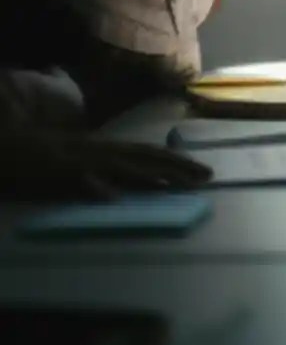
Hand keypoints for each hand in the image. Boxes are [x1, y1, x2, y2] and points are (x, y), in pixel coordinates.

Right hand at [0, 132, 211, 200]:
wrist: (9, 147)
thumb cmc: (46, 155)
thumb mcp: (84, 157)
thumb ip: (110, 165)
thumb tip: (136, 178)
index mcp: (106, 147)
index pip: (148, 152)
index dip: (177, 160)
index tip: (203, 171)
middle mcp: (100, 150)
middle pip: (144, 156)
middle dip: (176, 165)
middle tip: (207, 176)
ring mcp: (81, 160)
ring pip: (118, 166)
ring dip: (145, 176)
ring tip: (171, 185)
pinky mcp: (60, 171)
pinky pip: (80, 180)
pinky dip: (96, 187)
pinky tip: (111, 197)